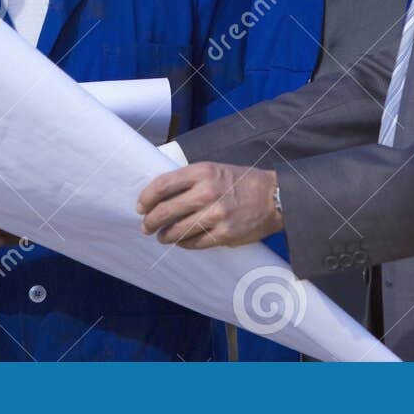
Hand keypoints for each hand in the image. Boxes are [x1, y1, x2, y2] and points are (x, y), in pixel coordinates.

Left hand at [137, 162, 281, 248]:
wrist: (273, 197)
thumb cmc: (240, 182)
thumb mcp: (214, 169)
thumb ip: (189, 180)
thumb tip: (159, 195)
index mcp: (202, 172)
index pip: (162, 185)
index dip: (146, 198)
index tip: (140, 206)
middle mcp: (207, 193)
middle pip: (165, 211)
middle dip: (150, 222)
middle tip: (146, 226)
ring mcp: (216, 215)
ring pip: (177, 231)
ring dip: (164, 236)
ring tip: (162, 236)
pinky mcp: (224, 234)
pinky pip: (194, 243)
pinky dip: (184, 244)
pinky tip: (181, 241)